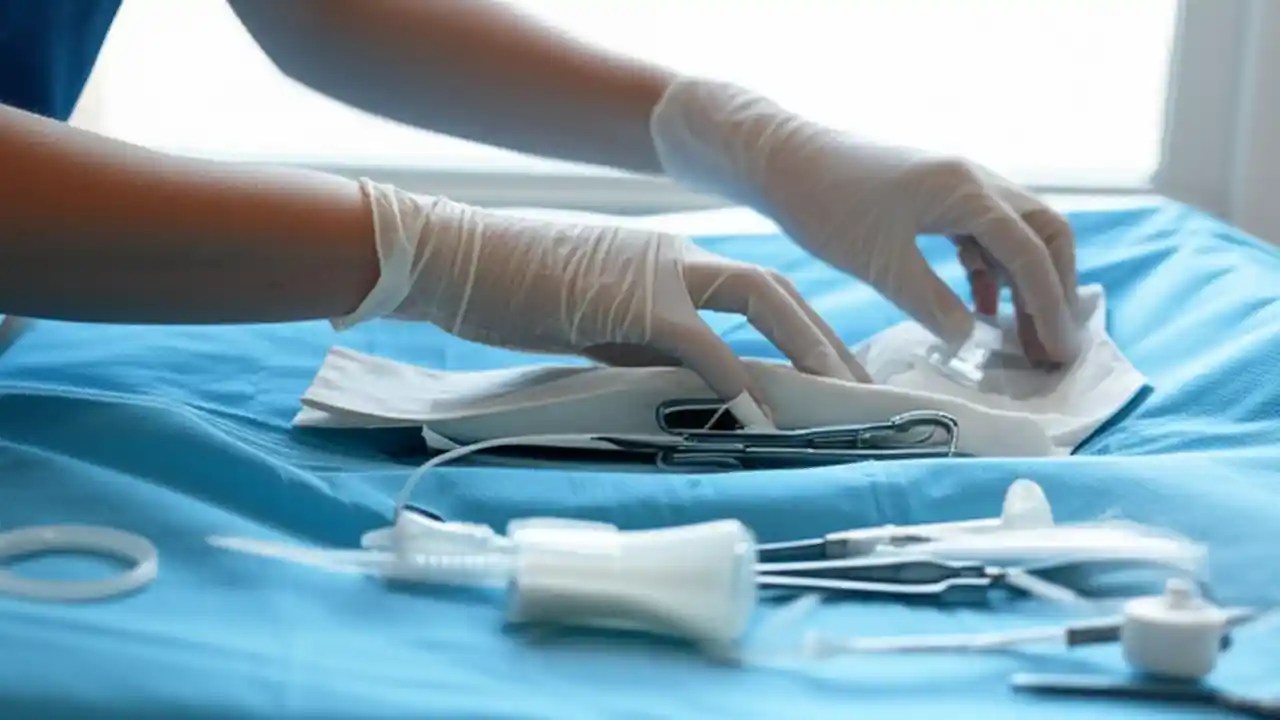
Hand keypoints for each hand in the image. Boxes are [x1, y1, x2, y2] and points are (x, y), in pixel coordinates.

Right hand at [335, 179, 867, 424]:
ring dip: (807, 345)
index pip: (753, 288)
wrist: (453, 258)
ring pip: (759, 299)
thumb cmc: (511, 289)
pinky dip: (737, 378)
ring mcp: (658, 273)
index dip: (799, 323)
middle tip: (860, 383)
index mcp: (666, 260)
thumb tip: (679, 383)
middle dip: (825, 334)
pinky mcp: (633, 302)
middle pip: (775, 287)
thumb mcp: (590, 319)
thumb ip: (639, 342)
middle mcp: (675, 257)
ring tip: (840, 395)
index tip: (826, 364)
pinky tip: (762, 414)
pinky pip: (703, 343)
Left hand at [651, 78, 1079, 363]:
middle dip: (1055, 291)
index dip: (1051, 306)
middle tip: (1053, 345)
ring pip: (1014, 235)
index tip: (1062, 353)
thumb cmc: (824, 205)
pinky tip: (981, 311)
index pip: (1032, 252)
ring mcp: (956, 185)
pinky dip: (990, 273)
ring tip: (1023, 339)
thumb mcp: (879, 264)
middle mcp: (973, 180)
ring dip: (1024, 285)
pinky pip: (981, 235)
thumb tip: (975, 341)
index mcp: (967, 191)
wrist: (782, 160)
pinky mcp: (934, 196)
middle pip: (1043, 235)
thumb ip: (932, 303)